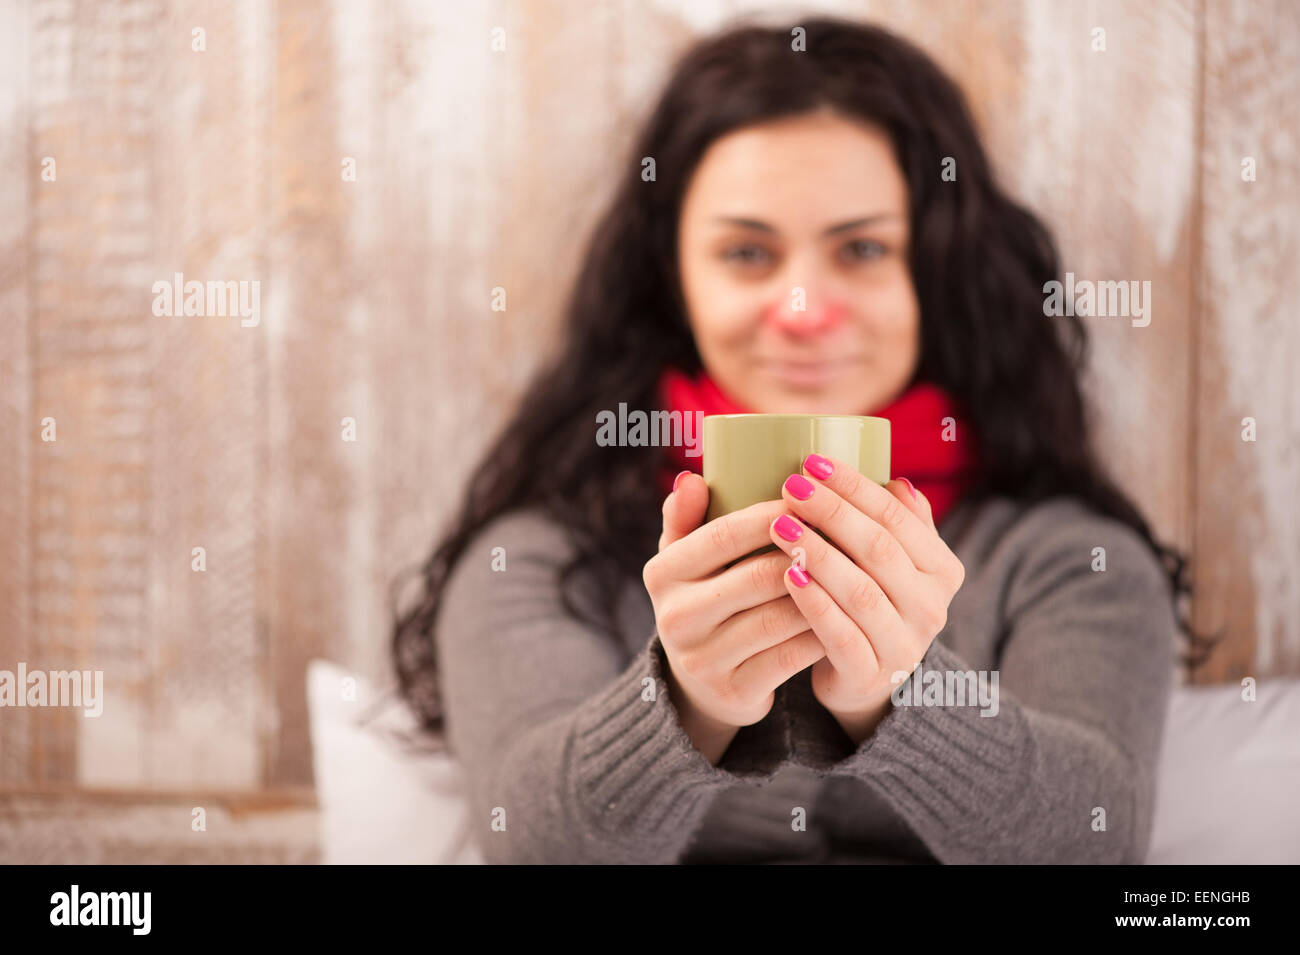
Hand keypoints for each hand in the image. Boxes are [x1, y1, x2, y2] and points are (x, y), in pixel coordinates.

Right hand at [643, 472, 825, 763]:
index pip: (724, 534)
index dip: (772, 514)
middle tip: (848, 534)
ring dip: (823, 593)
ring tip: (856, 570)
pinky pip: (791, 657)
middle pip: (759, 576)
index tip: (812, 496)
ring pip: (780, 618)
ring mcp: (703, 658)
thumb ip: (684, 518)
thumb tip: (691, 478)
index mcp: (662, 574)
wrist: (701, 686)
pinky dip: (823, 633)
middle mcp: (675, 617)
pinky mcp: (734, 691)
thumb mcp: (684, 561)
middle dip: (809, 552)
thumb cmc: (704, 601)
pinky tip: (848, 616)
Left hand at [766, 454, 965, 745]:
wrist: (862, 678)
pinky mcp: (871, 675)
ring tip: (780, 526)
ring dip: (818, 554)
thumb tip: (897, 480)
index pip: (897, 517)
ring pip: (861, 591)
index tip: (812, 461)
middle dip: (832, 513)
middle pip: (879, 549)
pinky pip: (842, 635)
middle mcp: (932, 607)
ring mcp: (904, 645)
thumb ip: (898, 524)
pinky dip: (815, 604)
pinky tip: (788, 577)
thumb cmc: (870, 602)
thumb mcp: (891, 563)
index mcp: (942, 569)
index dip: (855, 486)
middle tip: (790, 487)